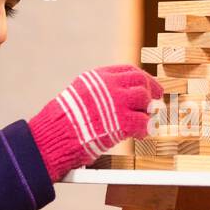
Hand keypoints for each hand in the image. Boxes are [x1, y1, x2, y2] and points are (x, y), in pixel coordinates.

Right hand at [27, 65, 163, 181]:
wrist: (53, 137)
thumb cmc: (61, 124)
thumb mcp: (78, 97)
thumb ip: (98, 94)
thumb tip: (117, 99)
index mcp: (96, 78)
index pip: (127, 71)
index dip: (142, 79)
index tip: (149, 86)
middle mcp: (108, 86)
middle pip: (140, 81)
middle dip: (151, 91)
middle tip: (157, 102)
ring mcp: (116, 102)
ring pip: (145, 99)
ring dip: (147, 112)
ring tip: (144, 122)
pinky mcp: (122, 121)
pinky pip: (144, 122)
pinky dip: (145, 129)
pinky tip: (141, 134)